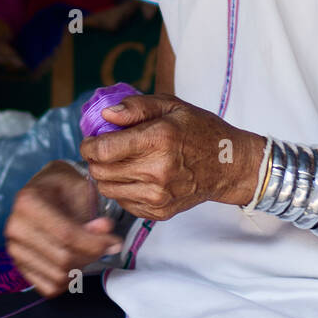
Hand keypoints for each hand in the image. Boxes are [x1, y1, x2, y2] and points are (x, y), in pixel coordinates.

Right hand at [4, 160, 124, 296]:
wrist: (46, 191)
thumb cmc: (64, 188)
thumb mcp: (82, 189)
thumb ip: (93, 211)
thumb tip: (105, 230)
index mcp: (28, 203)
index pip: (65, 235)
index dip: (95, 242)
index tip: (115, 241)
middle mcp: (15, 228)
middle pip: (63, 258)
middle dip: (92, 254)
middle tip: (107, 244)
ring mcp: (15, 250)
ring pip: (58, 275)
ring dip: (82, 266)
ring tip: (90, 249)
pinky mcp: (20, 267)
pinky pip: (49, 287)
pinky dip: (69, 280)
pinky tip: (77, 262)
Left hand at [79, 93, 267, 220]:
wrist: (229, 165)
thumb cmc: (199, 130)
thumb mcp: (171, 106)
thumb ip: (136, 107)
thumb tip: (105, 115)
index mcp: (158, 140)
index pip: (103, 150)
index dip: (89, 145)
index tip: (91, 140)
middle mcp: (157, 171)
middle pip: (101, 171)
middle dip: (95, 159)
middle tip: (103, 149)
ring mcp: (158, 196)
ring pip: (108, 189)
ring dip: (106, 175)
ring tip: (119, 162)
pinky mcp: (159, 212)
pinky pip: (123, 202)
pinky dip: (122, 189)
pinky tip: (135, 176)